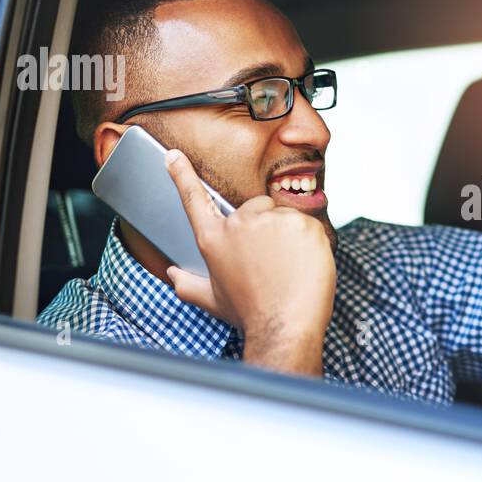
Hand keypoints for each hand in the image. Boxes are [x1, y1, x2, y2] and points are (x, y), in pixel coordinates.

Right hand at [163, 148, 334, 376]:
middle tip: (272, 262)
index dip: (182, 175)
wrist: (284, 326)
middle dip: (266, 228)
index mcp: (213, 239)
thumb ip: (188, 285)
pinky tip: (304, 264)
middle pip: (257, 208)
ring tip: (288, 267)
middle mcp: (238, 224)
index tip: (173, 155)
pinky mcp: (301, 223)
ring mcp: (271, 221)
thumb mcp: (212, 300)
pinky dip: (310, 242)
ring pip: (284, 216)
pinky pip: (308, 224)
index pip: (195, 200)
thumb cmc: (251, 314)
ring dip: (289, 236)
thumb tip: (172, 274)